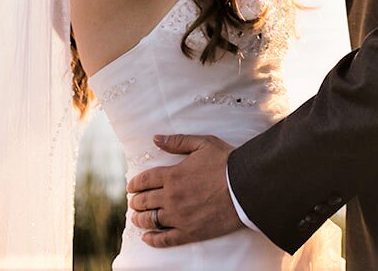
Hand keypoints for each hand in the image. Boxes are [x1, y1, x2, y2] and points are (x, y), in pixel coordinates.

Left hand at [126, 134, 243, 248]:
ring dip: (139, 219)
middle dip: (136, 201)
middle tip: (134, 202)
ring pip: (150, 220)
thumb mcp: (204, 144)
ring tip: (137, 218)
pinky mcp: (189, 232)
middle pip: (144, 201)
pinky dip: (152, 239)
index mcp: (173, 175)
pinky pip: (164, 239)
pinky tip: (146, 237)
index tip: (131, 187)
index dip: (135, 184)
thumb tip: (156, 139)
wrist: (246, 186)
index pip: (145, 180)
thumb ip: (178, 141)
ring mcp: (179, 216)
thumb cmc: (227, 162)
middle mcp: (171, 197)